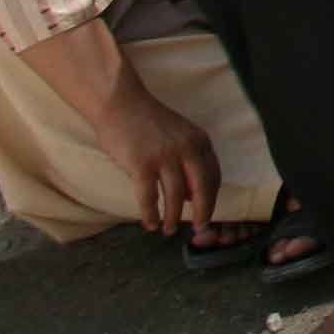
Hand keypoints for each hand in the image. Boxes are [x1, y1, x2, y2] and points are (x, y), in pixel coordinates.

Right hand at [93, 81, 221, 237]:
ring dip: (173, 218)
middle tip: (200, 228)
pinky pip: (149, 198)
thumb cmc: (146, 121)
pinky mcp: (142, 165)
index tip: (207, 212)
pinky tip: (150, 224)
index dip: (212, 197)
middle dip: (203, 212)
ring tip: (168, 230)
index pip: (213, 176)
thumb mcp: (178, 135)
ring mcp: (165, 157)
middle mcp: (187, 148)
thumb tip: (190, 196)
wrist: (120, 103)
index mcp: (199, 140)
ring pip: (175, 197)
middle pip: (203, 189)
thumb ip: (188, 160)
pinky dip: (151, 214)